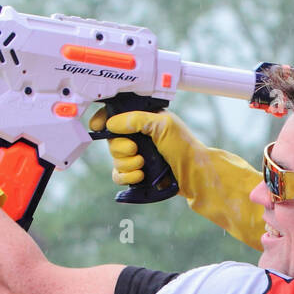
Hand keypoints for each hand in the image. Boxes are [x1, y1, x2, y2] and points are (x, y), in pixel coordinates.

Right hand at [90, 107, 265, 250]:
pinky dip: (128, 177)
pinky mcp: (138, 175)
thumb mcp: (163, 125)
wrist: (196, 177)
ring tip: (143, 165)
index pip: (117, 116)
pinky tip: (141, 176)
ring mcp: (139, 157)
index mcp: (146, 120)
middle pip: (113, 141)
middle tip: (137, 149)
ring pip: (115, 161)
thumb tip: (112, 123)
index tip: (98, 127)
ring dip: (127, 164)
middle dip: (122, 148)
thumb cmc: (185, 149)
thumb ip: (136, 119)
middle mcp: (141, 138)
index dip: (105, 120)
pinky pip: (119, 176)